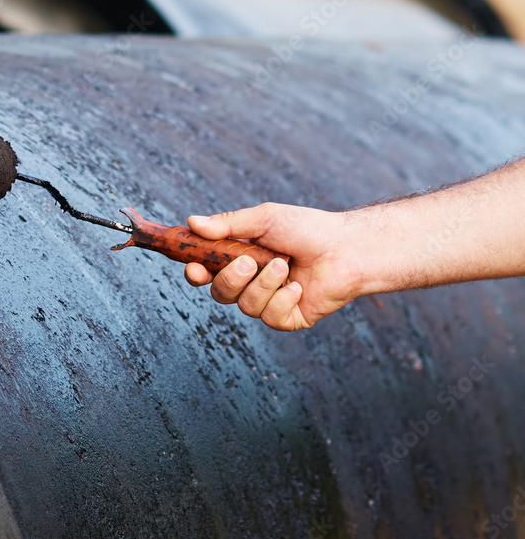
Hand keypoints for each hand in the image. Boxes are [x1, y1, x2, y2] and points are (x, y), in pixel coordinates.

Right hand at [183, 203, 363, 330]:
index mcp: (240, 260)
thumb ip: (228, 224)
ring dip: (264, 284)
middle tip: (248, 261)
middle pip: (220, 293)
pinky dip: (283, 299)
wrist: (346, 247)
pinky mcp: (288, 319)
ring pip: (245, 305)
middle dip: (231, 278)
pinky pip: (270, 317)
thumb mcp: (264, 219)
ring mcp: (269, 303)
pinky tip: (300, 287)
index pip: (207, 273)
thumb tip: (192, 222)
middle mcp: (251, 284)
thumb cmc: (307, 229)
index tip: (193, 267)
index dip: (196, 274)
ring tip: (285, 265)